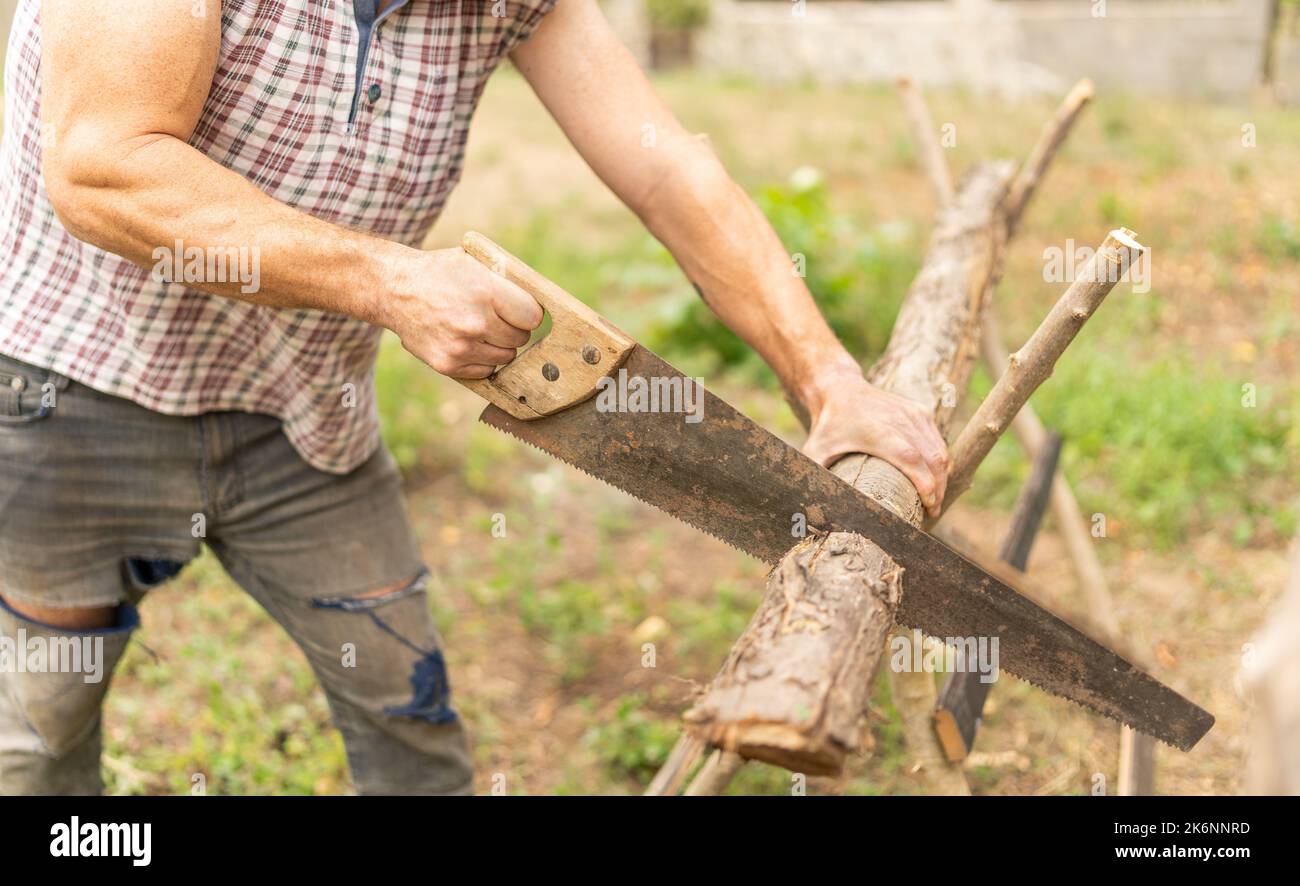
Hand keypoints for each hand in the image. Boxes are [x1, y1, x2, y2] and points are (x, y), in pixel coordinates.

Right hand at [383, 247, 543, 377]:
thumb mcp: (475, 263)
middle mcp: (475, 322)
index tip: (520, 311)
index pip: (533, 317)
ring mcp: (461, 347)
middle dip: (512, 329)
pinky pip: (485, 371)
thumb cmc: (440, 274)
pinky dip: (481, 360)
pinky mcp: (448, 365)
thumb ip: (507, 283)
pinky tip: (467, 342)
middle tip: (496, 318)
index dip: (527, 313)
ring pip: (505, 357)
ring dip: (498, 345)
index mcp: (486, 292)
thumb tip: (540, 306)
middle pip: (520, 339)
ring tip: (479, 328)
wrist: (394, 290)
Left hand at [802, 369, 949, 517]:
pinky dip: (939, 462)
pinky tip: (934, 479)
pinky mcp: (920, 412)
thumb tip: (811, 511)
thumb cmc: (828, 426)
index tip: (928, 506)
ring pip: (939, 451)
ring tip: (934, 500)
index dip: (924, 483)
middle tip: (932, 511)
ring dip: (941, 478)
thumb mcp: (816, 451)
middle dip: (937, 488)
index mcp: (877, 431)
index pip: (910, 459)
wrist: (840, 388)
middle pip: (931, 459)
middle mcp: (900, 420)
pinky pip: (937, 441)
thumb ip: (815, 477)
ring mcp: (913, 414)